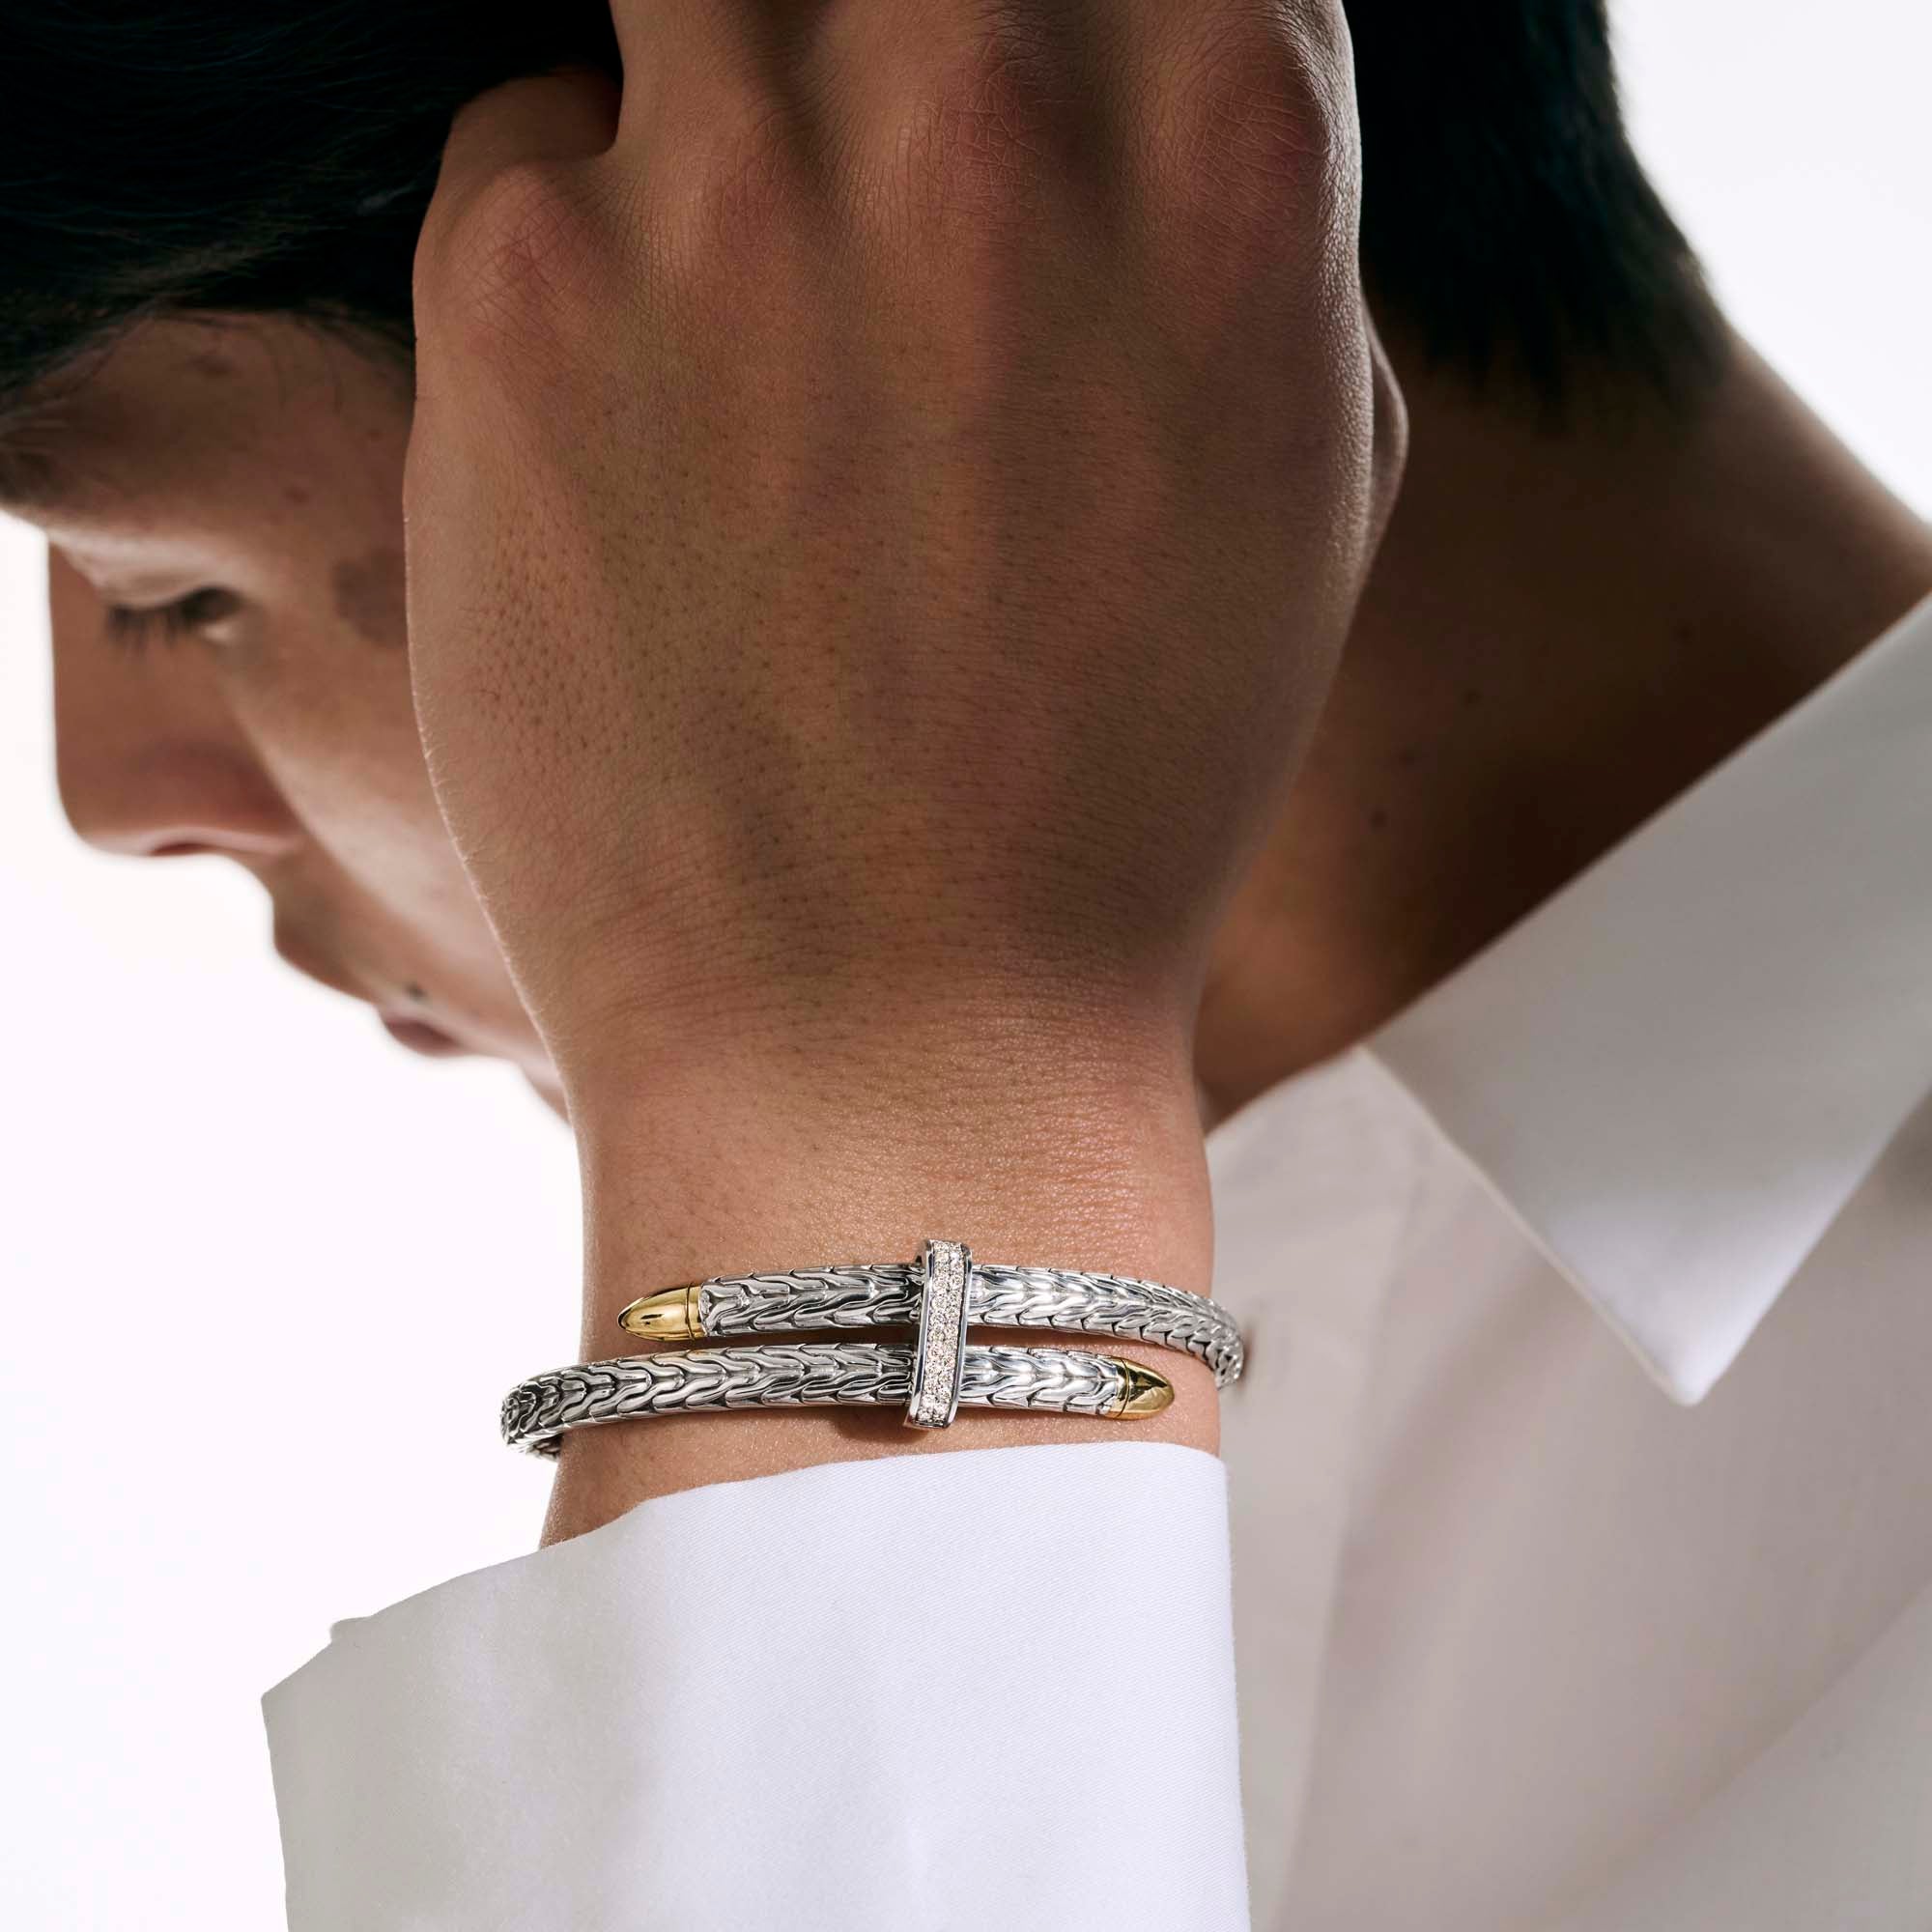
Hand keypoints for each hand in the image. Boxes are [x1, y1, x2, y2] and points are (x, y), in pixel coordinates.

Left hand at [402, 0, 1399, 1518]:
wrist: (884, 1038)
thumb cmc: (1116, 800)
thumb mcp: (1294, 501)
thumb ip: (1250, 238)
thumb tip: (1169, 82)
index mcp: (1227, 157)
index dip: (1089, 24)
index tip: (1029, 106)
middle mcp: (980, 113)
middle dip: (894, 53)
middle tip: (875, 194)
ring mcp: (732, 183)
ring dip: (729, 103)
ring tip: (752, 295)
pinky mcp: (520, 284)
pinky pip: (529, 135)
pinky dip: (580, 237)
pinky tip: (639, 427)